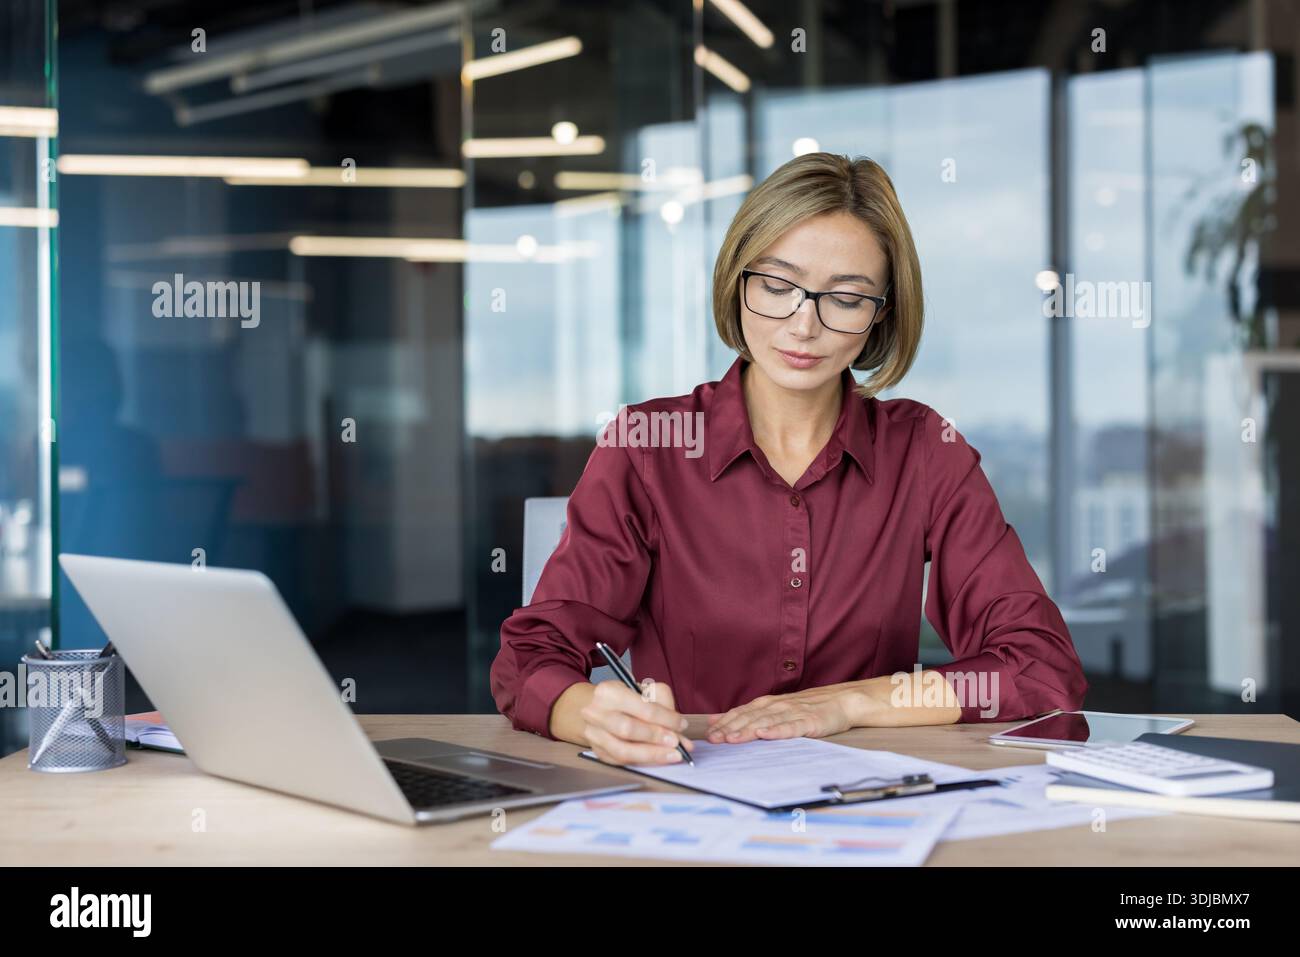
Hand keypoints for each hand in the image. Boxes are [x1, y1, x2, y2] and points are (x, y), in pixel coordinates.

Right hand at [580, 680, 694, 765]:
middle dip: (656, 738)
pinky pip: (621, 762)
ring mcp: (593, 734)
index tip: (682, 725)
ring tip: (672, 755)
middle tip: (676, 743)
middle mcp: (596, 713)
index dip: (665, 718)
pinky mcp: (597, 751)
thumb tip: (679, 732)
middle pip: (628, 729)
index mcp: (608, 692)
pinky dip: (642, 762)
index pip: (641, 707)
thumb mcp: (644, 690)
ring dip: (651, 755)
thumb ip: (663, 705)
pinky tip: (657, 759)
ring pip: (622, 751)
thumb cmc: (625, 698)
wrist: (596, 707)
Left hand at [705, 684, 861, 743]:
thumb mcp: (774, 708)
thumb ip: (746, 714)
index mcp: (767, 704)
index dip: (724, 724)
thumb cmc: (806, 707)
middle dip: (730, 729)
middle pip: (750, 718)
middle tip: (715, 740)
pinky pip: (791, 727)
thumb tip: (715, 720)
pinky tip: (766, 735)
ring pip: (766, 722)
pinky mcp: (809, 721)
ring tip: (732, 738)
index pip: (741, 713)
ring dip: (748, 730)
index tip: (709, 736)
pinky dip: (777, 730)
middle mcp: (777, 706)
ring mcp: (793, 713)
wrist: (841, 700)